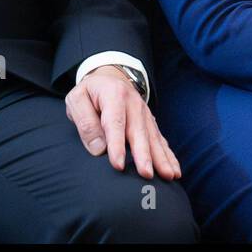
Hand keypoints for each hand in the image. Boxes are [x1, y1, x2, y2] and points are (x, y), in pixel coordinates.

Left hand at [65, 66, 180, 180]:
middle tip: (147, 174)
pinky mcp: (150, 122)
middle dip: (144, 154)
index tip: (118, 165)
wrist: (110, 76)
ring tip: (169, 175)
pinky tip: (174, 170)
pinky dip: (168, 155)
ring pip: (154, 137)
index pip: (115, 123)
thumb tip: (98, 149)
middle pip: (139, 131)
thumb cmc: (91, 92)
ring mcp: (145, 113)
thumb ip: (85, 122)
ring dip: (162, 158)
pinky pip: (160, 140)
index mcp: (114, 95)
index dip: (117, 145)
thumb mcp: (77, 99)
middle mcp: (134, 103)